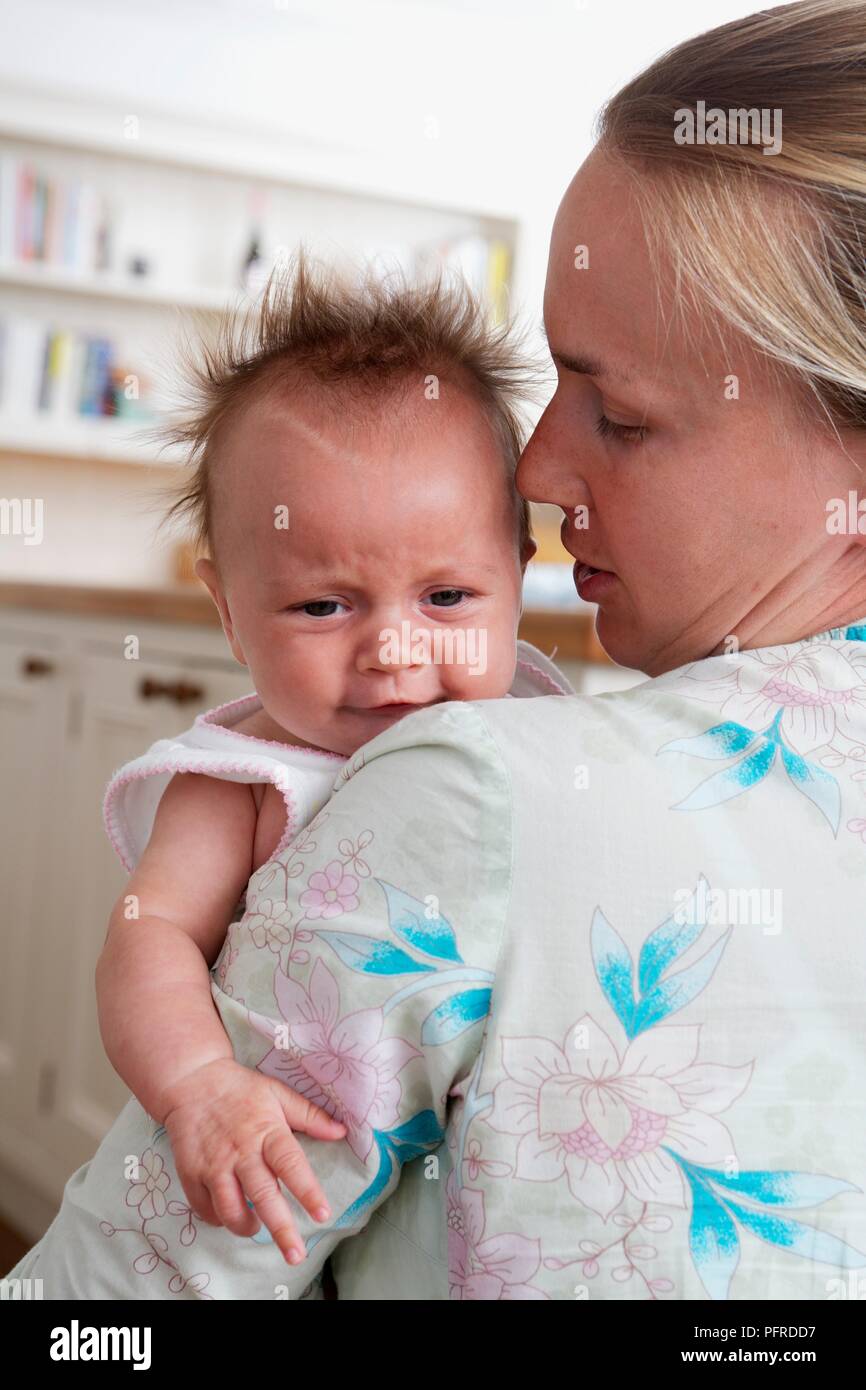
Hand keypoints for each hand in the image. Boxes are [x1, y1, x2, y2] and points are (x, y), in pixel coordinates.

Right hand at [159, 1057, 346, 1265]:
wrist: (192, 1082)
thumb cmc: (240, 1089)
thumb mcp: (278, 1093)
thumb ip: (310, 1115)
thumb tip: (342, 1131)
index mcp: (267, 1131)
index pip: (291, 1164)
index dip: (308, 1191)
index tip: (323, 1214)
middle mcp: (241, 1152)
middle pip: (263, 1196)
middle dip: (281, 1228)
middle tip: (296, 1254)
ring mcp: (214, 1165)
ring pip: (230, 1209)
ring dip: (246, 1226)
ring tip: (256, 1226)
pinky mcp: (191, 1173)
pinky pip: (205, 1209)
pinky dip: (219, 1219)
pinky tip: (229, 1214)